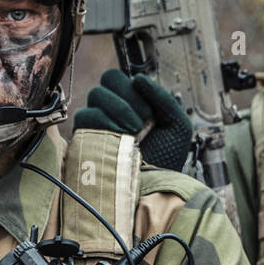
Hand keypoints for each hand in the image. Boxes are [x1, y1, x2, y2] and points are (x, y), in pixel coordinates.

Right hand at [74, 68, 194, 171]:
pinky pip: (85, 114)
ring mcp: (98, 122)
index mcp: (133, 102)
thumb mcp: (177, 125)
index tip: (151, 114)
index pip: (124, 77)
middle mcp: (113, 109)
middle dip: (128, 97)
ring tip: (134, 132)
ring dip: (119, 109)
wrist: (156, 187)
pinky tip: (121, 136)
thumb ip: (163, 98)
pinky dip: (104, 120)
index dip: (135, 89)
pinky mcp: (86, 136)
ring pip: (97, 94)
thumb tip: (138, 78)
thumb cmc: (167, 159)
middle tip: (142, 122)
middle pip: (108, 79)